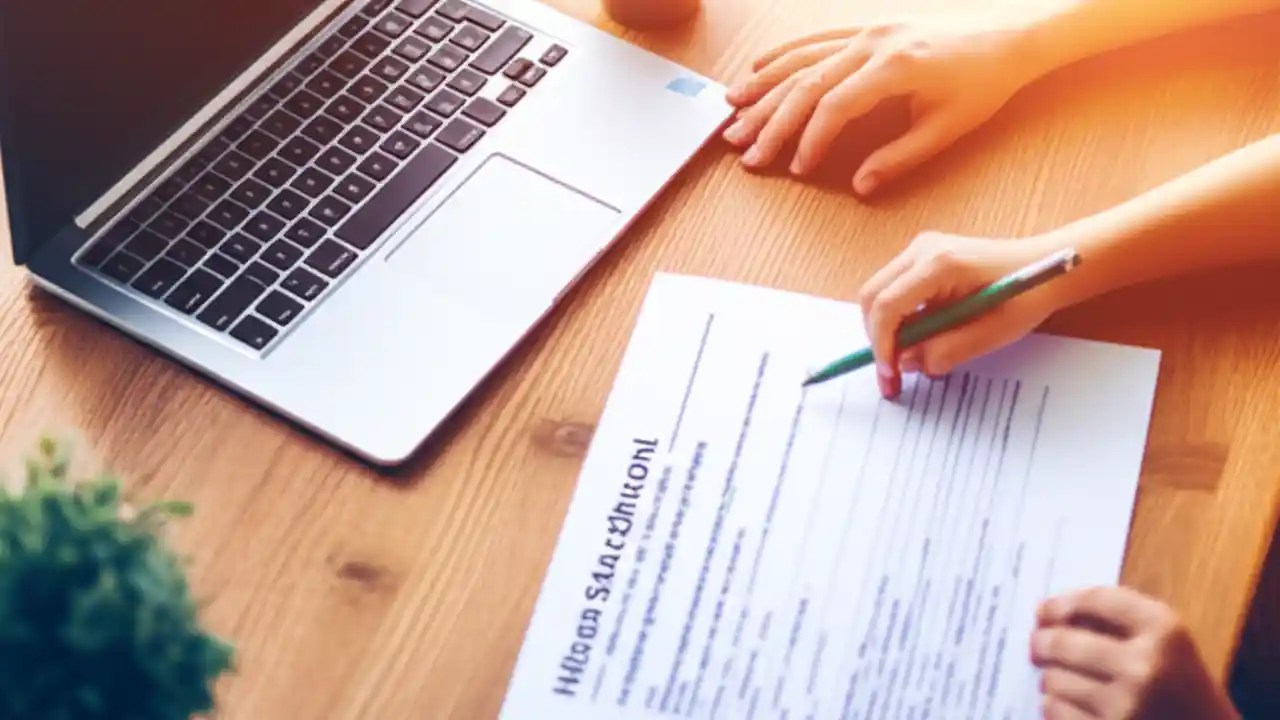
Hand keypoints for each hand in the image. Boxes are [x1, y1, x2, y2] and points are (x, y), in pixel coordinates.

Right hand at [723, 19, 1043, 193]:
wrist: (1008, 36)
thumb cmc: (982, 85)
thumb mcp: (946, 128)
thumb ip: (901, 158)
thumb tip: (859, 186)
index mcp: (896, 67)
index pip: (836, 105)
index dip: (811, 138)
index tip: (795, 169)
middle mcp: (875, 43)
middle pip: (808, 82)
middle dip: (771, 119)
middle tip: (743, 149)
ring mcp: (868, 30)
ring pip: (804, 59)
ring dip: (765, 86)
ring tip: (732, 110)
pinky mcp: (867, 26)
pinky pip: (816, 39)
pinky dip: (784, 55)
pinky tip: (758, 71)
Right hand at [858, 232, 1060, 397]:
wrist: (1049, 265)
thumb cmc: (1028, 294)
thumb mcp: (992, 332)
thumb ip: (946, 349)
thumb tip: (907, 364)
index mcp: (940, 263)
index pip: (887, 305)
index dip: (882, 344)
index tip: (891, 375)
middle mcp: (922, 249)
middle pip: (873, 296)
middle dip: (876, 339)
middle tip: (890, 377)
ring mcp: (921, 250)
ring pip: (879, 294)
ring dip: (885, 331)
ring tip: (902, 364)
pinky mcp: (924, 258)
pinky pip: (895, 291)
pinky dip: (897, 320)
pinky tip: (916, 342)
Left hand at [1031, 587, 1238, 719]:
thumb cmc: (1182, 691)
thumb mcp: (1168, 645)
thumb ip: (1117, 622)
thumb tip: (1043, 612)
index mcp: (1165, 630)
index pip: (1096, 600)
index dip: (1061, 603)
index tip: (1043, 610)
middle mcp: (1145, 665)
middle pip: (1062, 641)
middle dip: (1041, 643)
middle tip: (1038, 647)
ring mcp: (1126, 705)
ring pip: (1053, 679)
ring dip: (1051, 679)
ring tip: (1066, 682)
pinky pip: (1053, 710)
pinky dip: (1055, 707)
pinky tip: (1074, 708)